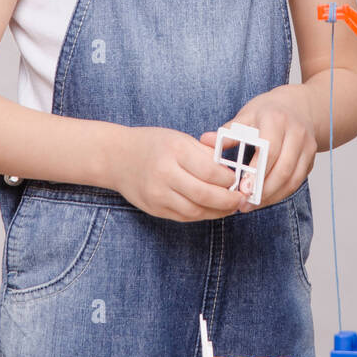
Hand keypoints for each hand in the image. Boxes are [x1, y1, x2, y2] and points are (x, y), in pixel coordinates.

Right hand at [108, 126, 242, 222]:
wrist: (116, 157)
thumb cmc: (153, 144)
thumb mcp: (180, 139)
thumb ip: (205, 155)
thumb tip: (232, 172)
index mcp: (175, 151)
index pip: (211, 172)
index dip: (229, 179)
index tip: (238, 178)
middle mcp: (165, 174)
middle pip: (205, 195)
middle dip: (228, 200)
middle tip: (241, 198)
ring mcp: (158, 194)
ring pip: (196, 211)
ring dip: (217, 212)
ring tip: (230, 206)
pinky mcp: (154, 209)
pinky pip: (184, 217)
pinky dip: (202, 215)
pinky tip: (211, 210)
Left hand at [199, 86, 316, 211]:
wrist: (298, 107)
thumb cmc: (268, 112)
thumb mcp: (246, 116)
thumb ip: (228, 132)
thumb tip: (205, 141)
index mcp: (275, 119)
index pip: (269, 149)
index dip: (256, 172)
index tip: (242, 188)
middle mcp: (296, 132)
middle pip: (283, 168)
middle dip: (263, 190)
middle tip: (245, 203)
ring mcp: (307, 146)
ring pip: (292, 178)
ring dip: (272, 196)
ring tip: (253, 205)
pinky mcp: (311, 159)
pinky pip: (297, 182)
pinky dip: (281, 193)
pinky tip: (266, 199)